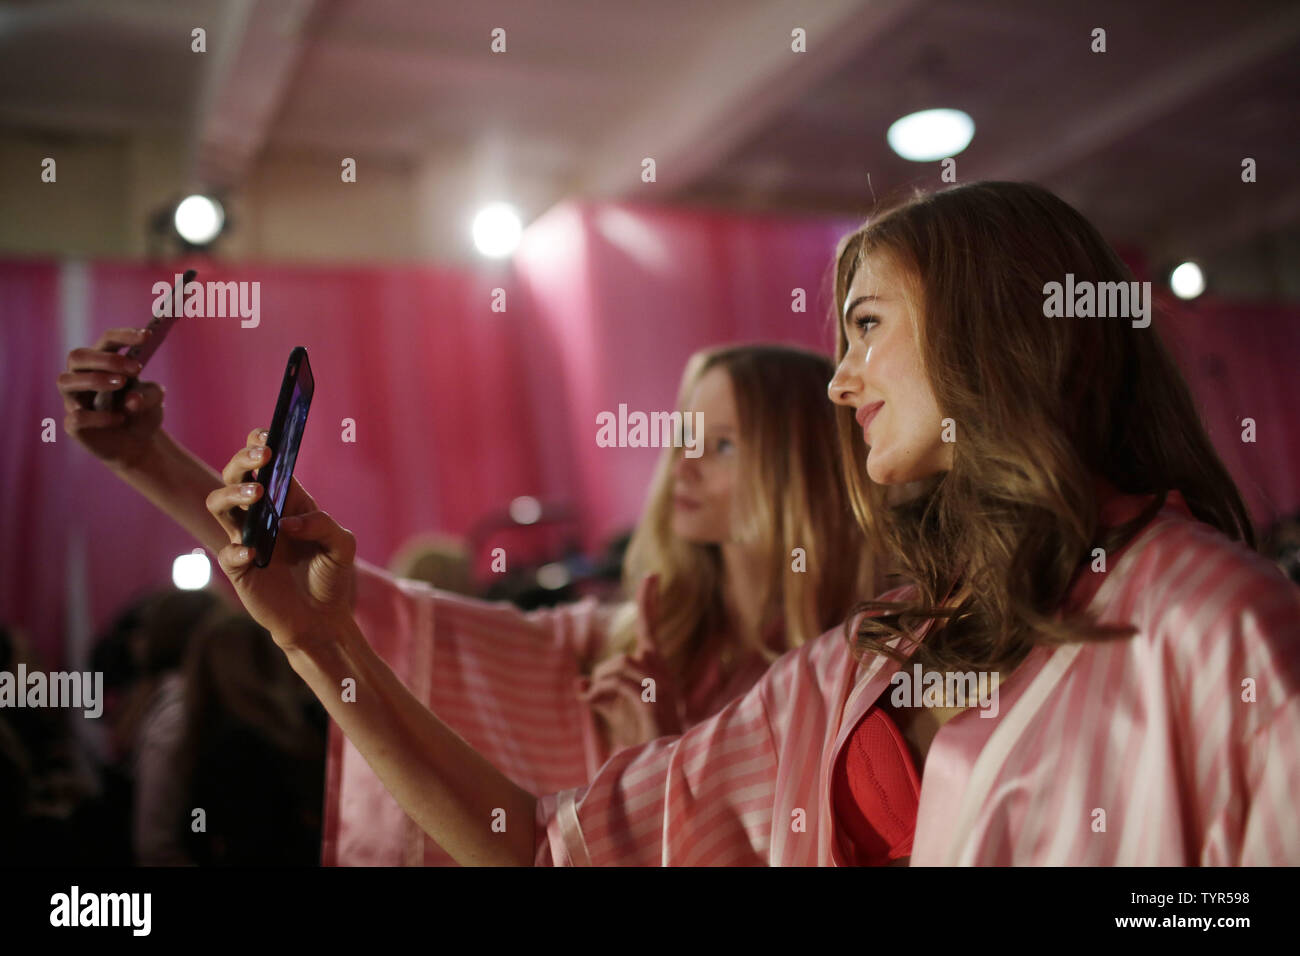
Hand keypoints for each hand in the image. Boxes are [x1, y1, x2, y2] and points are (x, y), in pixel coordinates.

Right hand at [57, 327, 164, 470]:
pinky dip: (100, 417)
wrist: (137, 445)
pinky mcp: (73, 424)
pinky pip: (77, 416)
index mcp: (102, 362)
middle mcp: (81, 376)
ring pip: (65, 380)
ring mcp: (74, 400)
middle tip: (137, 368)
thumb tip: (131, 399)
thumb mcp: (154, 399)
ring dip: (95, 380)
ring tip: (122, 384)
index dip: (125, 335)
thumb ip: (149, 394)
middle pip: (78, 356)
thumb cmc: (142, 411)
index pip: (107, 341)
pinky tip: (119, 418)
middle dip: (107, 359)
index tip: (148, 336)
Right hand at [205, 427, 356, 651]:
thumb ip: (324, 526)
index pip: (266, 466)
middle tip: (263, 455)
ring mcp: (246, 539)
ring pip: (219, 505)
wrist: (323, 620)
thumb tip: (289, 522)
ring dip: (233, 494)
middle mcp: (261, 516)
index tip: (267, 435)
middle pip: (236, 476)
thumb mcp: (342, 547)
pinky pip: (227, 553)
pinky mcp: (238, 569)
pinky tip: (253, 552)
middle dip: (244, 460)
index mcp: (286, 502)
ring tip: (257, 496)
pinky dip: (237, 549)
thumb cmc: (331, 577)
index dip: (261, 446)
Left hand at [579, 574, 682, 749]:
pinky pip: (621, 684)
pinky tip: (592, 702)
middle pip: (623, 657)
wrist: (656, 765)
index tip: (652, 576)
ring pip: (620, 666)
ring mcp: (661, 688)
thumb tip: (579, 682)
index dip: (649, 601)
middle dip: (602, 677)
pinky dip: (600, 691)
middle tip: (591, 696)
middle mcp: (661, 675)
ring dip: (601, 684)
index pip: (651, 628)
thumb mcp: (614, 711)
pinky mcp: (654, 703)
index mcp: (655, 670)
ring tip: (596, 702)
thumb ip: (599, 693)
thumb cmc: (639, 739)